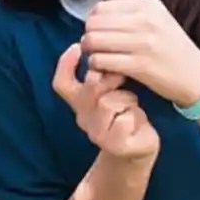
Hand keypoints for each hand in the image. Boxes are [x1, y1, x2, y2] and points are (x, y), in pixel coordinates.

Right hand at [53, 43, 159, 162]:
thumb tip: (100, 51)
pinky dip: (136, 117)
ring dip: (127, 99)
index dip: (65, 63)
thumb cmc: (125, 116)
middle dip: (109, 79)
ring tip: (131, 107)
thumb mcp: (110, 94)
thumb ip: (101, 77)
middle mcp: (84, 120)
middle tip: (121, 78)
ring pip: (110, 103)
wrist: (136, 151)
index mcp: (80, 105)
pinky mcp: (115, 145)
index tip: (78, 47)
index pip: (61, 83)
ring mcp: (98, 135)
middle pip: (90, 89)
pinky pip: (125, 120)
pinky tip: (138, 122)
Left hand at [80, 0, 199, 106]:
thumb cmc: (172, 50)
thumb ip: (128, 15)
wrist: (198, 77)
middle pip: (94, 23)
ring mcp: (144, 43)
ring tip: (99, 58)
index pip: (100, 8)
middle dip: (88, 37)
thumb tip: (93, 17)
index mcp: (148, 5)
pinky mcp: (140, 65)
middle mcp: (146, 20)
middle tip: (95, 48)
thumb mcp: (157, 21)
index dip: (93, 22)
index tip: (100, 34)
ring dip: (90, 52)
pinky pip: (100, 61)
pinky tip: (105, 69)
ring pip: (94, 40)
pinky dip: (96, 66)